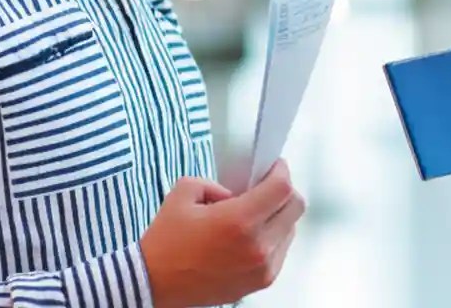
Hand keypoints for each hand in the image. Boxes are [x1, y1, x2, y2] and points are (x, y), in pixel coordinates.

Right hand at [140, 160, 305, 306]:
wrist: (154, 284)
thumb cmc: (166, 242)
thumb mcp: (184, 192)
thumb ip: (215, 183)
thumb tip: (235, 191)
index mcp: (239, 221)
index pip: (282, 188)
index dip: (281, 171)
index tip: (274, 166)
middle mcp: (257, 246)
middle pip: (295, 206)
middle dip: (284, 190)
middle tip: (267, 187)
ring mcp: (263, 267)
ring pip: (291, 229)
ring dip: (278, 215)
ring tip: (255, 214)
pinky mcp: (261, 282)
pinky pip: (281, 251)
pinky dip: (273, 238)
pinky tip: (251, 235)